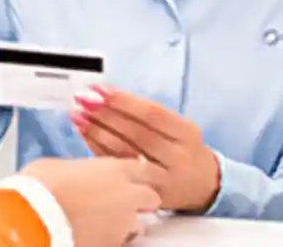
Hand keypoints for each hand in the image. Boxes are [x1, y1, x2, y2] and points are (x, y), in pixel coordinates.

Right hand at [21, 157, 163, 246]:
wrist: (32, 220)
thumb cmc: (40, 186)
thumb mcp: (58, 166)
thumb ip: (78, 171)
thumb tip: (75, 175)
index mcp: (116, 170)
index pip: (147, 170)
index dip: (143, 176)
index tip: (138, 179)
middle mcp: (127, 197)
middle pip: (152, 198)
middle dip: (142, 202)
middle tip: (124, 205)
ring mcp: (122, 226)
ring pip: (138, 227)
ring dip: (126, 226)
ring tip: (104, 228)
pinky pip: (120, 245)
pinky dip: (110, 243)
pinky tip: (93, 240)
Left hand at [71, 85, 219, 212]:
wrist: (204, 186)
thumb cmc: (185, 149)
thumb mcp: (181, 129)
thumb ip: (149, 115)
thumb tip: (106, 95)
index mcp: (187, 134)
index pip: (153, 114)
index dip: (124, 101)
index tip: (100, 89)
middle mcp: (177, 157)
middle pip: (136, 133)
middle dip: (106, 114)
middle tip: (83, 99)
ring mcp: (161, 178)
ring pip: (124, 152)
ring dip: (97, 131)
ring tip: (78, 115)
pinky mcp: (146, 192)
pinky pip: (118, 167)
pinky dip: (98, 149)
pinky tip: (85, 135)